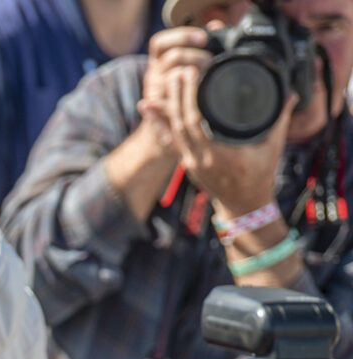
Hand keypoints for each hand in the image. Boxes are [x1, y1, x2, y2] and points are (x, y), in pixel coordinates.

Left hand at [141, 27, 289, 214]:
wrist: (244, 206)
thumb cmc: (260, 177)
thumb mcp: (273, 148)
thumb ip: (279, 120)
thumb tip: (290, 94)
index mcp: (220, 154)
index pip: (197, 121)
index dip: (191, 98)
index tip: (191, 75)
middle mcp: (201, 158)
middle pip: (181, 123)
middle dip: (178, 96)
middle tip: (177, 71)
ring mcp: (191, 161)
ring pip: (173, 130)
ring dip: (167, 106)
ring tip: (165, 82)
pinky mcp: (187, 162)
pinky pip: (171, 139)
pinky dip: (160, 122)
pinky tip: (149, 107)